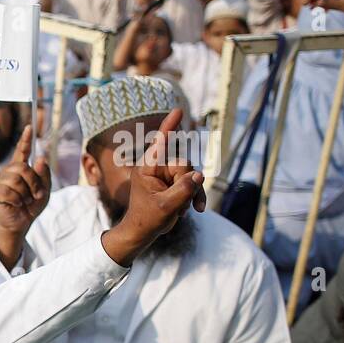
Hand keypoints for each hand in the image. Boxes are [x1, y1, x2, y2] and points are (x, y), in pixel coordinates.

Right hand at [0, 125, 49, 266]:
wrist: (21, 223)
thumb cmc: (31, 206)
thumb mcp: (44, 191)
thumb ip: (44, 175)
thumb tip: (40, 158)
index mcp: (20, 169)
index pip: (22, 151)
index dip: (25, 140)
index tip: (30, 127)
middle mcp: (8, 172)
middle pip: (22, 167)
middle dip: (33, 181)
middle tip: (36, 194)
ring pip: (15, 179)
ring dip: (25, 193)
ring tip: (25, 201)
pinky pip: (7, 191)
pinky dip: (16, 200)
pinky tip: (16, 205)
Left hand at [100, 108, 206, 266]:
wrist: (143, 232)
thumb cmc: (147, 219)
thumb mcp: (165, 207)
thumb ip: (183, 190)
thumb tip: (200, 174)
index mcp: (147, 168)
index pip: (160, 143)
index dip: (169, 126)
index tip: (178, 110)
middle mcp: (158, 167)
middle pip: (184, 164)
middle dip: (186, 184)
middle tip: (177, 203)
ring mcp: (168, 174)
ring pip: (193, 174)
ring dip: (192, 193)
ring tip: (181, 210)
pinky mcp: (177, 182)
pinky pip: (195, 182)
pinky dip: (197, 196)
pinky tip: (197, 209)